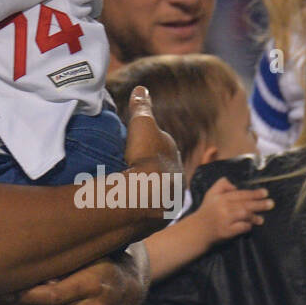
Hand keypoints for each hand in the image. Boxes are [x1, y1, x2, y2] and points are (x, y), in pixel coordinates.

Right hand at [122, 86, 180, 222]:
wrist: (148, 194)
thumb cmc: (147, 155)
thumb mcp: (142, 124)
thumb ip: (142, 107)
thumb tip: (141, 88)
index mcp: (172, 153)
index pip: (163, 146)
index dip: (151, 144)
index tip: (139, 146)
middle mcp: (176, 175)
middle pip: (162, 169)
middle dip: (151, 168)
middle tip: (133, 167)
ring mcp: (169, 197)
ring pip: (157, 189)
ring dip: (146, 188)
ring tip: (129, 187)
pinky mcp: (159, 216)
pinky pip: (149, 206)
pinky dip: (142, 204)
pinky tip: (131, 205)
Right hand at [195, 176, 272, 243]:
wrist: (197, 230)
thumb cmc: (207, 211)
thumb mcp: (211, 193)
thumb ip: (222, 185)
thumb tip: (236, 186)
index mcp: (220, 197)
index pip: (240, 194)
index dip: (254, 193)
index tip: (265, 192)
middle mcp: (223, 207)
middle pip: (244, 204)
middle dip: (259, 204)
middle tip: (271, 203)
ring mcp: (225, 220)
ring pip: (244, 215)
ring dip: (254, 216)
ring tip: (261, 219)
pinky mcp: (226, 232)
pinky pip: (241, 227)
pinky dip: (247, 226)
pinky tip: (251, 225)